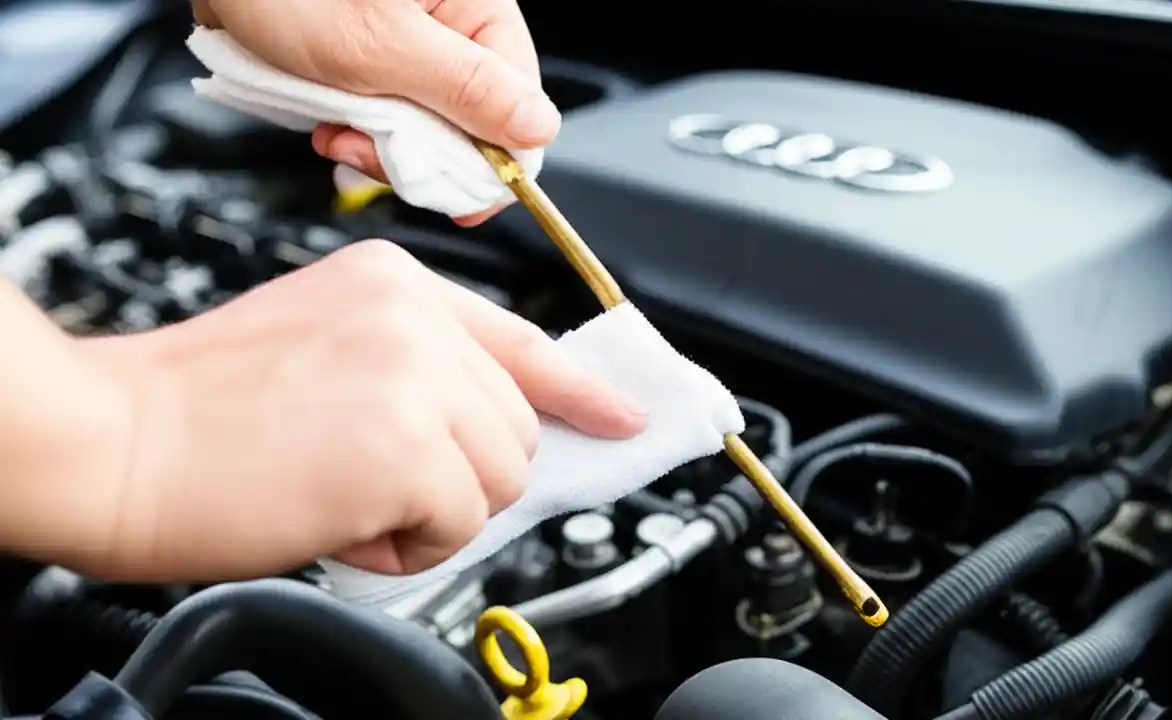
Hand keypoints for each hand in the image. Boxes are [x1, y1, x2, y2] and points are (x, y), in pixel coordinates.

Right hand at [67, 241, 644, 581]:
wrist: (113, 441)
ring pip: (498, 479)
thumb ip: (419, 374)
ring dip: (434, 510)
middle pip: (515, 427)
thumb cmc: (201, 409)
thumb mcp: (327, 348)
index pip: (523, 340)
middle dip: (461, 475)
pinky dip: (407, 543)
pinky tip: (340, 518)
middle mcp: (417, 317)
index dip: (582, 390)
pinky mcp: (406, 447)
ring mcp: (416, 377)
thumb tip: (493, 440)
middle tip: (376, 481)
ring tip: (348, 495)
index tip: (625, 415)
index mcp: (396, 283)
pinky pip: (458, 523)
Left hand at [191, 0, 555, 226]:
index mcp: (478, 6)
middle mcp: (456, 23)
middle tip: (363, 148)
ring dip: (382, 146)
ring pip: (430, 126)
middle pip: (475, 123)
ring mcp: (417, 42)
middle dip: (420, 154)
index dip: (490, 162)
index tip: (449, 196)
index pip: (520, 107)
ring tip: (336, 130)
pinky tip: (330, 119)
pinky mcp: (379, 56)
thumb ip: (467, 89)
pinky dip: (361, 129)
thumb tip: (539, 127)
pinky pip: (392, 114)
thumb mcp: (382, 46)